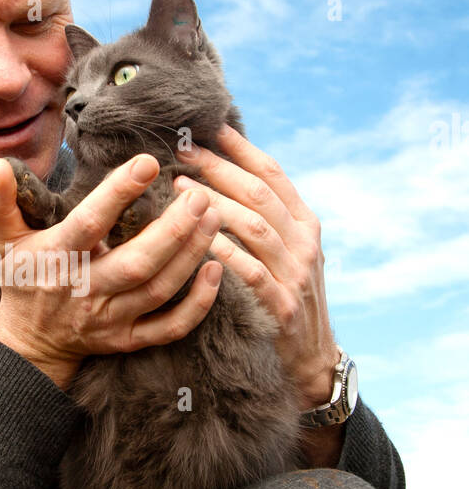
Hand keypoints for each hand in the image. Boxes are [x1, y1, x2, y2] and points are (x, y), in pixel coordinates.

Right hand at [0, 154, 223, 389]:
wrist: (29, 344)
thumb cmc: (22, 279)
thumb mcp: (1, 238)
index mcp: (57, 259)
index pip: (90, 223)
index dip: (119, 193)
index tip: (148, 163)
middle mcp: (86, 291)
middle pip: (138, 263)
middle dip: (175, 229)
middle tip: (199, 193)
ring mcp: (111, 319)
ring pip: (159, 290)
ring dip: (191, 254)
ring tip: (213, 216)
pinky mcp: (129, 339)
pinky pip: (171, 328)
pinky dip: (198, 304)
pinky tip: (216, 270)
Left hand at [173, 125, 339, 409]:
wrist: (310, 360)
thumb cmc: (285, 299)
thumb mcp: (286, 253)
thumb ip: (264, 218)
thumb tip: (222, 174)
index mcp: (305, 223)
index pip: (272, 174)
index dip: (240, 148)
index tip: (208, 127)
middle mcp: (305, 242)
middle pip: (259, 193)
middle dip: (219, 168)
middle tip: (183, 152)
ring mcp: (296, 274)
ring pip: (254, 226)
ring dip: (215, 203)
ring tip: (179, 189)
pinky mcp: (281, 305)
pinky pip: (250, 271)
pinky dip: (223, 252)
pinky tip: (197, 239)